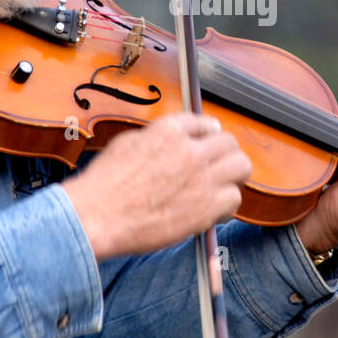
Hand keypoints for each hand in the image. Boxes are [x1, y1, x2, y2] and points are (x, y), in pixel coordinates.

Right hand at [61, 113, 252, 260]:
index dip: (208, 133)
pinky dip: (227, 204)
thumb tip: (173, 141)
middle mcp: (189, 151)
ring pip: (241, 166)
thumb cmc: (104, 184)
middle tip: (220, 165)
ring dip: (234, 175)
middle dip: (225, 153)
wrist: (96, 215)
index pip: (203, 122)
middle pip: (229, 142)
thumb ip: (156, 138)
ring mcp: (200, 179)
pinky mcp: (204, 209)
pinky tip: (215, 209)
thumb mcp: (127, 143)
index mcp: (168, 131)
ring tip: (224, 185)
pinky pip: (234, 198)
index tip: (209, 140)